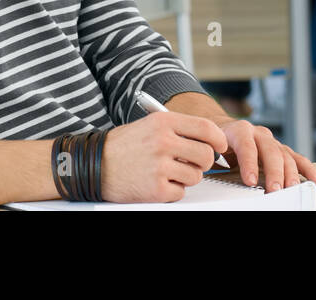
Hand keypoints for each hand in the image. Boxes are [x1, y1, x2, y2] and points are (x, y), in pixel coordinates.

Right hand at [100, 111, 228, 202]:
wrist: (94, 164)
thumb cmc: (124, 145)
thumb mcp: (150, 125)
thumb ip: (178, 128)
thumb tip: (210, 138)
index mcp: (163, 122)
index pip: (206, 128)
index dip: (218, 139)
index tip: (220, 146)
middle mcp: (163, 142)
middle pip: (206, 155)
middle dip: (204, 162)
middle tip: (194, 163)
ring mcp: (159, 166)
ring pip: (196, 176)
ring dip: (187, 177)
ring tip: (169, 172)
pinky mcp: (156, 189)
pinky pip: (181, 192)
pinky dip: (173, 190)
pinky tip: (159, 182)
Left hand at [209, 115, 315, 190]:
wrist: (223, 127)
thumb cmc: (216, 140)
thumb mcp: (209, 146)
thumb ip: (210, 157)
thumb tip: (201, 169)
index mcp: (238, 130)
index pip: (246, 144)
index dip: (249, 162)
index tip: (249, 179)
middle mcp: (258, 133)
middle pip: (270, 151)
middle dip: (273, 171)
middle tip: (275, 189)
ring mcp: (271, 141)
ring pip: (285, 155)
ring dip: (291, 173)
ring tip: (293, 188)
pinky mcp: (281, 149)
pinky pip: (297, 159)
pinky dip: (308, 169)